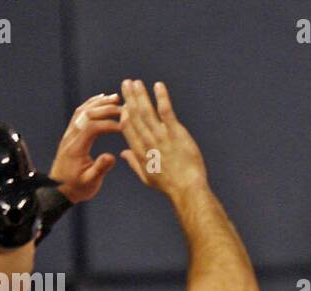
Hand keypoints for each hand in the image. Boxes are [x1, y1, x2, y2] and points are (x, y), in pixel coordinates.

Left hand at [48, 92, 121, 202]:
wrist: (59, 189)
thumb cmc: (77, 187)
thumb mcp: (90, 183)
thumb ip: (100, 168)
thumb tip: (112, 156)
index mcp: (75, 148)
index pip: (92, 128)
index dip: (109, 124)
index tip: (124, 126)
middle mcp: (70, 137)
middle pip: (87, 115)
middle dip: (106, 109)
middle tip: (124, 107)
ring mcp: (69, 134)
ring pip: (82, 111)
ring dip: (99, 103)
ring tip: (115, 98)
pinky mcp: (71, 134)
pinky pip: (79, 114)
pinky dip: (91, 104)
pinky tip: (101, 100)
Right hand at [118, 79, 206, 195]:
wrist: (187, 189)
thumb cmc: (168, 185)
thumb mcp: (147, 177)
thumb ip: (134, 162)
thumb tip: (123, 153)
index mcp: (140, 151)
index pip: (128, 128)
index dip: (124, 114)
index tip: (123, 104)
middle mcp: (147, 141)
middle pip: (135, 115)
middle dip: (130, 98)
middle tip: (126, 84)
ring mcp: (161, 136)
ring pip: (147, 111)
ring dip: (141, 95)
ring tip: (136, 82)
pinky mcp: (175, 133)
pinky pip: (166, 111)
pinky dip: (162, 97)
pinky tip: (158, 86)